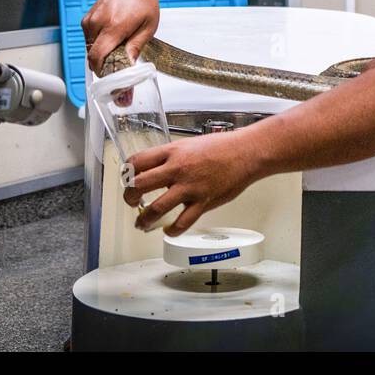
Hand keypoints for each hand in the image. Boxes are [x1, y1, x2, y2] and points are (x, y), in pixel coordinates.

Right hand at [83, 0, 161, 72]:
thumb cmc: (144, 2)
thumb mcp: (148, 27)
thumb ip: (135, 47)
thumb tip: (128, 66)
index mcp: (114, 25)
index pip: (98, 57)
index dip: (103, 72)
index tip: (112, 80)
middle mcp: (98, 22)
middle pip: (92, 56)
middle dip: (104, 68)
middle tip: (118, 73)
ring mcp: (90, 20)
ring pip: (90, 49)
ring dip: (101, 56)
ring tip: (118, 52)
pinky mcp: (86, 19)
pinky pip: (88, 40)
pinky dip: (98, 45)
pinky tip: (112, 41)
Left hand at [123, 132, 261, 234]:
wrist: (246, 153)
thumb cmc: (222, 147)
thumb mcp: (190, 145)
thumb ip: (173, 158)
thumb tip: (159, 170)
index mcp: (172, 152)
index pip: (137, 161)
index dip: (127, 173)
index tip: (129, 180)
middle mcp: (177, 169)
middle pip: (139, 185)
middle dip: (129, 197)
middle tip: (131, 202)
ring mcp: (189, 187)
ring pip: (156, 208)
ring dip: (144, 219)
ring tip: (142, 223)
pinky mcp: (203, 202)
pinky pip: (182, 222)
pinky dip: (172, 230)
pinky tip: (169, 229)